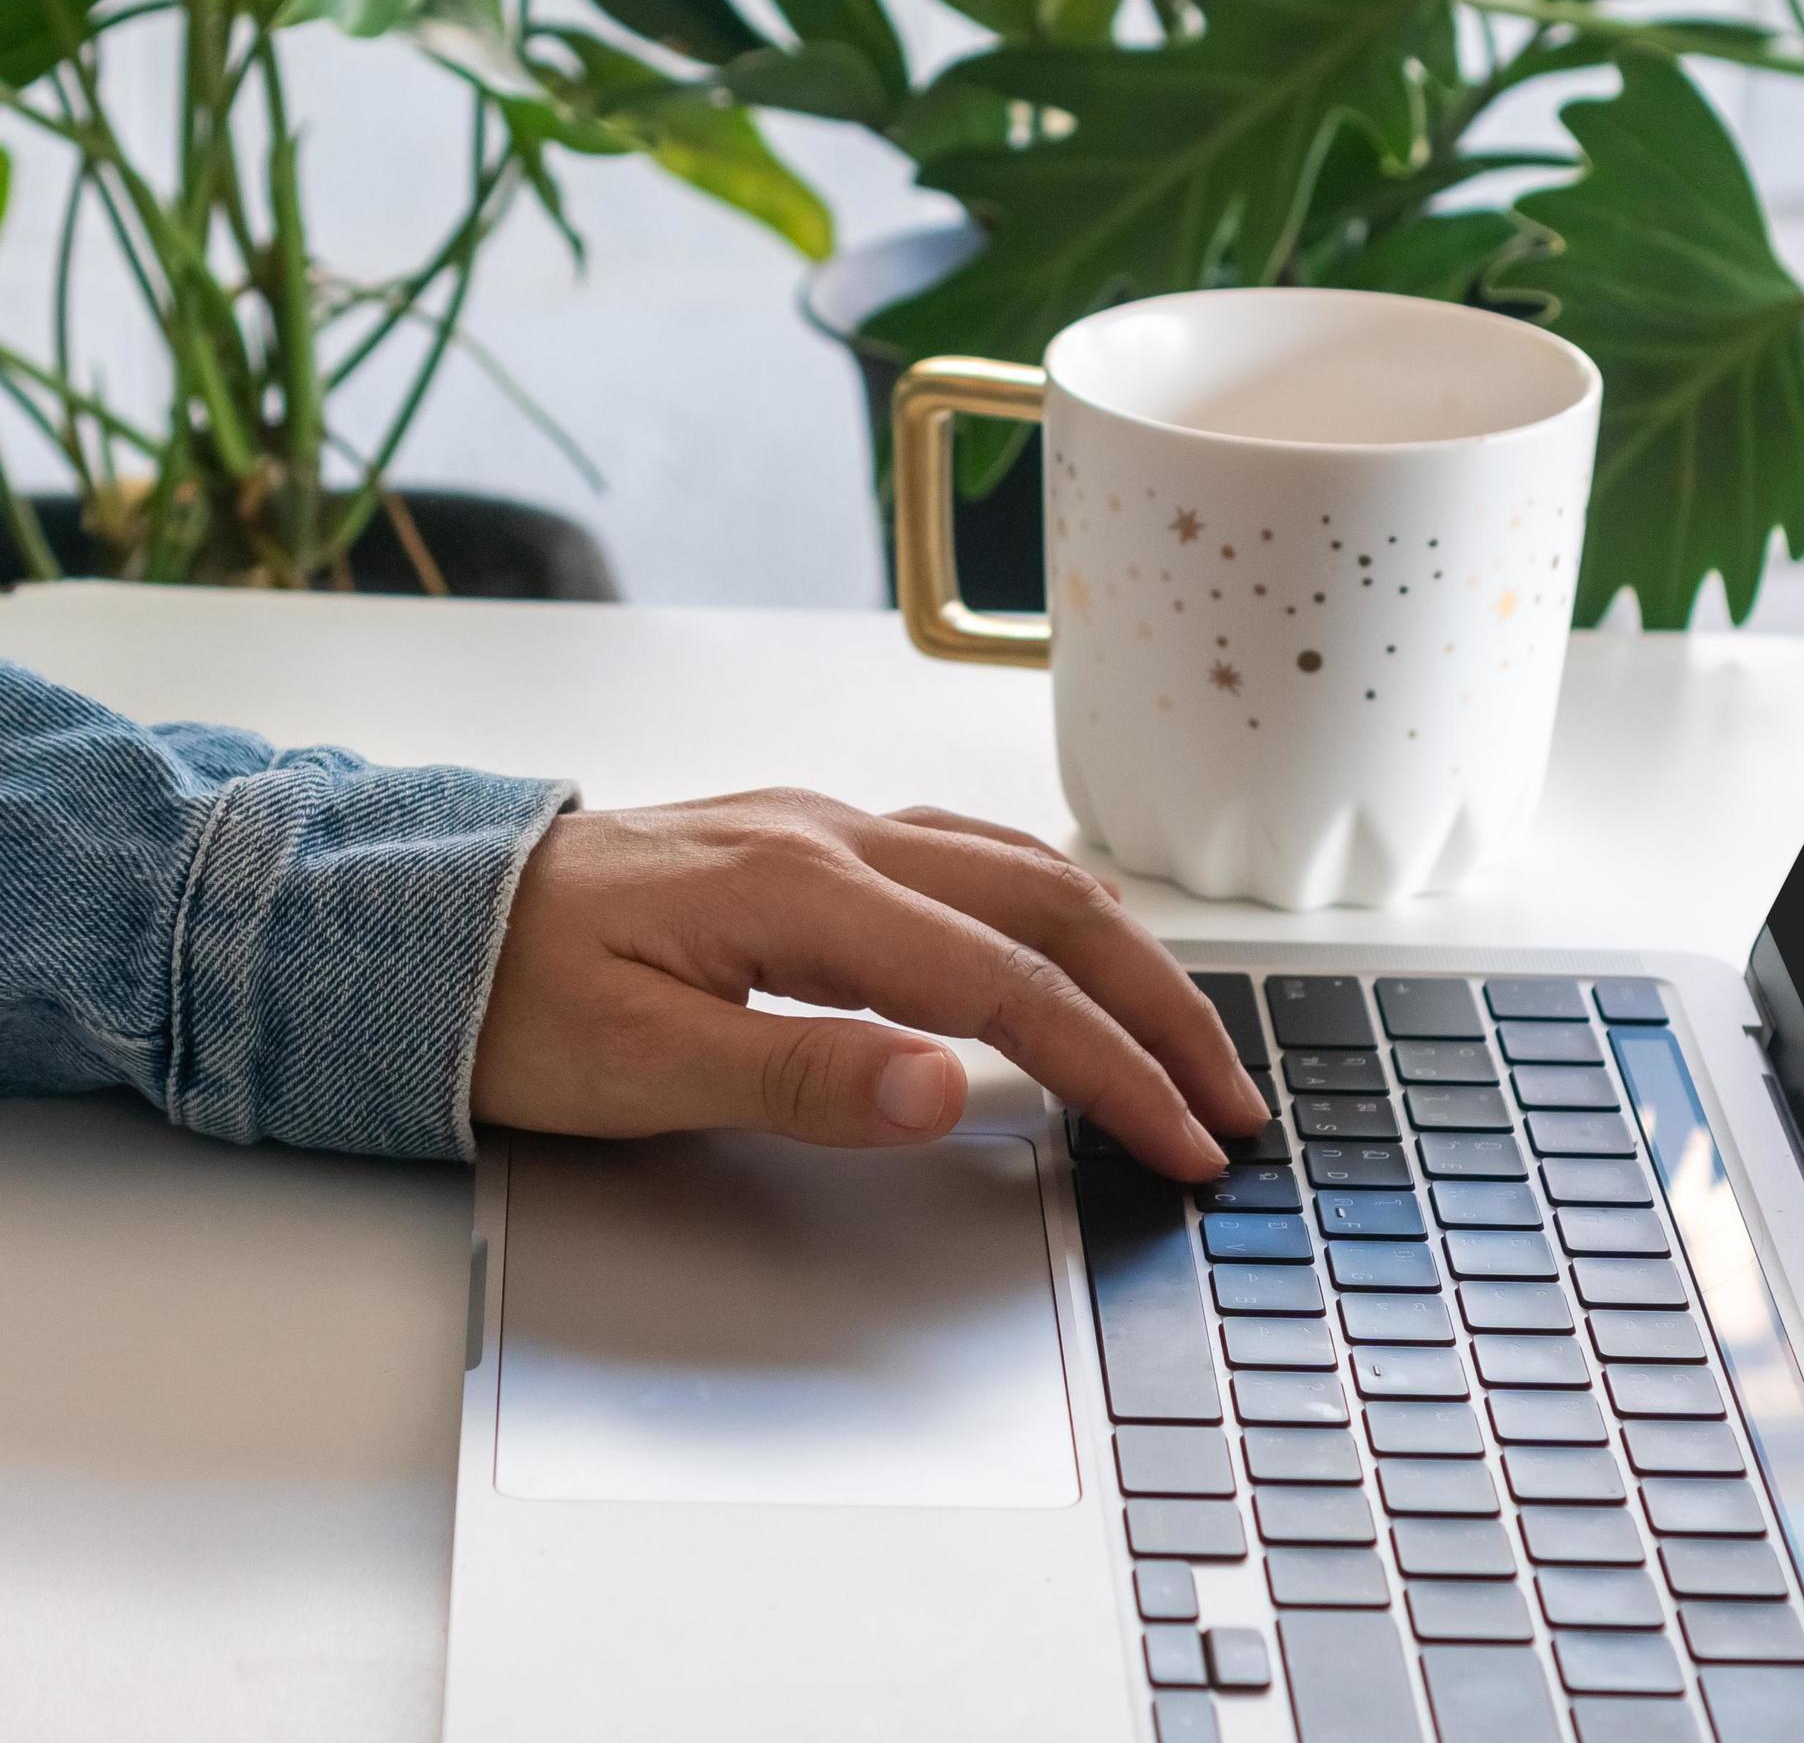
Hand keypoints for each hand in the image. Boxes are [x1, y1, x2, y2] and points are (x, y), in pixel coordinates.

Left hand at [469, 791, 1258, 1178]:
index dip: (1114, 1069)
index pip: (1010, 986)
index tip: (1181, 1140)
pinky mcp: (814, 841)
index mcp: (805, 893)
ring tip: (1188, 1032)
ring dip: (1126, 952)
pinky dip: (1060, 906)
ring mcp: (830, 827)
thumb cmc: (507, 1000)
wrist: (409, 923)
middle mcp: (838, 838)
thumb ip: (805, 1076)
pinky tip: (1081, 937)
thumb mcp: (638, 1068)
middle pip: (1056, 911)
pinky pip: (978, 853)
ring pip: (1029, 870)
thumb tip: (950, 1088)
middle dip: (1161, 1009)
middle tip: (1229, 1098)